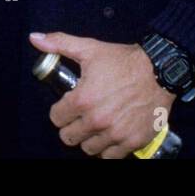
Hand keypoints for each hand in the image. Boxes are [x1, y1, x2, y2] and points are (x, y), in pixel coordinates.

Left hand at [30, 31, 175, 158]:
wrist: (160, 70)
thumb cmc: (123, 60)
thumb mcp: (90, 48)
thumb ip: (59, 44)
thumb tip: (34, 38)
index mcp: (82, 100)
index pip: (56, 119)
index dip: (60, 111)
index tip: (69, 105)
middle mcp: (97, 121)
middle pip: (69, 137)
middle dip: (72, 126)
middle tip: (82, 116)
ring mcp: (115, 134)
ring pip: (88, 149)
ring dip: (89, 139)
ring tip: (96, 126)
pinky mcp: (132, 142)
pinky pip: (111, 157)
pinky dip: (109, 149)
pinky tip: (111, 135)